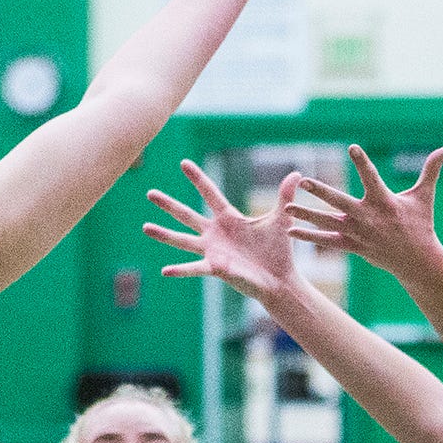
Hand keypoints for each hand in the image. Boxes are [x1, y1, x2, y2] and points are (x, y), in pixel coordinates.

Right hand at [145, 158, 309, 302]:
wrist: (280, 279)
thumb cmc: (278, 251)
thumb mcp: (280, 220)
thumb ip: (284, 196)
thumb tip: (297, 173)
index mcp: (229, 219)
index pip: (210, 193)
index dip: (197, 178)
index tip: (183, 163)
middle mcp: (216, 233)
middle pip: (187, 215)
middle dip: (169, 204)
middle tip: (149, 193)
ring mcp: (213, 251)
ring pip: (183, 240)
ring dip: (164, 234)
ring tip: (145, 227)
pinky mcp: (216, 268)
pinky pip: (195, 268)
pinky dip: (180, 270)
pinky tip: (164, 271)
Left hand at [287, 145, 442, 279]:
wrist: (416, 260)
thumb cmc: (420, 224)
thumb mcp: (425, 196)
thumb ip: (432, 170)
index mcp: (384, 201)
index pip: (371, 177)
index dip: (363, 162)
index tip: (352, 148)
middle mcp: (367, 217)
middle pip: (340, 201)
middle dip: (321, 192)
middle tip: (304, 181)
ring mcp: (357, 233)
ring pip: (327, 222)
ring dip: (306, 215)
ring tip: (287, 207)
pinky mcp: (351, 246)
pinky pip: (326, 241)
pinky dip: (309, 237)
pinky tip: (290, 231)